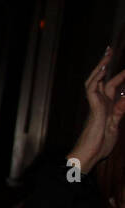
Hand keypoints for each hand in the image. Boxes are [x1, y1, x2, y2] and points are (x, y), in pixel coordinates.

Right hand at [68, 46, 124, 172]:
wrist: (88, 156)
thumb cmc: (99, 146)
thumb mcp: (114, 127)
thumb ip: (119, 112)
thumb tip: (124, 97)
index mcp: (105, 108)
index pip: (111, 87)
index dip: (119, 75)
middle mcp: (99, 104)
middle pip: (101, 80)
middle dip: (105, 65)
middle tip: (109, 49)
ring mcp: (96, 106)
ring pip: (94, 82)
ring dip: (100, 68)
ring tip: (106, 54)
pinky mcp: (95, 110)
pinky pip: (93, 91)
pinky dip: (97, 79)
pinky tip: (103, 70)